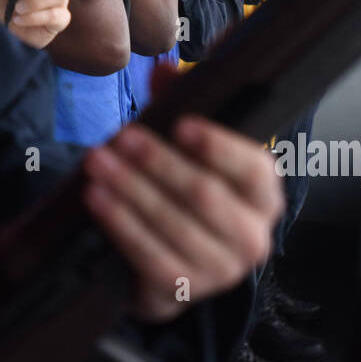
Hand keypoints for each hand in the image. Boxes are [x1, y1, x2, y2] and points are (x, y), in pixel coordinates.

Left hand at [82, 117, 283, 320]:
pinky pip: (150, 255)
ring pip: (173, 224)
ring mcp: (220, 270)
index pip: (253, 169)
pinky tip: (96, 198)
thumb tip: (164, 71)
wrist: (175, 260)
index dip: (217, 146)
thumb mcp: (189, 147)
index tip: (181, 124)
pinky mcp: (184, 290)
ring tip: (98, 162)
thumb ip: (182, 103)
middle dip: (158, 162)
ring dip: (130, 190)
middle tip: (121, 138)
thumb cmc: (187, 189)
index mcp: (264, 196)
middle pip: (204, 195)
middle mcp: (253, 237)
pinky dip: (120, 223)